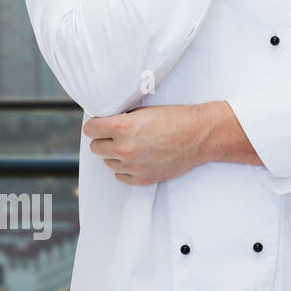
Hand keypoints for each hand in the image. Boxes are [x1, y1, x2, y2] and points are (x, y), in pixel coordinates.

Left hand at [83, 105, 207, 185]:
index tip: (101, 126)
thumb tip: (106, 125)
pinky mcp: (142, 179)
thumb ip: (122, 119)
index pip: (89, 129)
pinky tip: (139, 159)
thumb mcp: (145, 111)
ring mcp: (133, 166)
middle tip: (119, 136)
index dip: (96, 126)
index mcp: (122, 127)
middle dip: (105, 140)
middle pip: (95, 147)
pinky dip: (126, 168)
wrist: (201, 135)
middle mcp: (124, 148)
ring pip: (108, 162)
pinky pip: (120, 176)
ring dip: (116, 155)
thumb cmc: (177, 119)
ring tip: (135, 147)